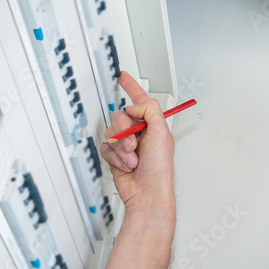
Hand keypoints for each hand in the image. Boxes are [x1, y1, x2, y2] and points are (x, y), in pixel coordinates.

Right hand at [99, 71, 175, 217]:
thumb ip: (149, 111)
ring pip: (112, 134)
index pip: (140, 100)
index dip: (131, 87)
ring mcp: (127, 145)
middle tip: (134, 142)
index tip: (122, 76)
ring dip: (122, 148)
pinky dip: (115, 158)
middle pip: (120, 117)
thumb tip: (134, 106)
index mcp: (153, 124)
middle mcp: (139, 132)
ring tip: (134, 160)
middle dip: (125, 131)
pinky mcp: (116, 157)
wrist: (147, 192)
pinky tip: (126, 166)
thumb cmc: (159, 169)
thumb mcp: (161, 133)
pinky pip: (106, 148)